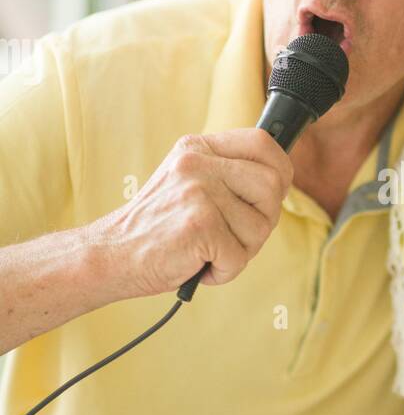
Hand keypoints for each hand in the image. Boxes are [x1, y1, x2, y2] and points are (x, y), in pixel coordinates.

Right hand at [89, 129, 293, 298]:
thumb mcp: (188, 183)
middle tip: (236, 236)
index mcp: (198, 149)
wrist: (111, 255)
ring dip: (242, 251)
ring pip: (261, 226)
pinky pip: (240, 256)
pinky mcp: (199, 225)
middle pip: (272, 185)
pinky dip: (224, 272)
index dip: (280, 171)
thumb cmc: (157, 229)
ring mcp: (198, 192)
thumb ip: (226, 175)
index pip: (262, 142)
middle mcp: (198, 164)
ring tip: (209, 250)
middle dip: (265, 219)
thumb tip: (280, 179)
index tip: (272, 195)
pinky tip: (199, 265)